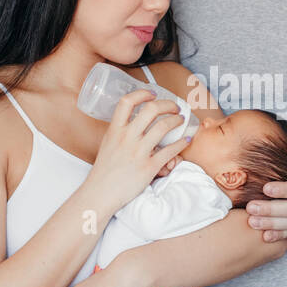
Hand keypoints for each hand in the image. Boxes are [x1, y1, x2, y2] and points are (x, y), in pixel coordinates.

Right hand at [82, 89, 191, 213]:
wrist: (100, 193)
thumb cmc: (104, 170)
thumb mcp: (107, 144)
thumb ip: (120, 132)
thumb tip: (134, 123)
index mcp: (114, 130)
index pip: (127, 102)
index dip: (142, 93)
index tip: (153, 93)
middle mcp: (126, 138)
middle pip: (151, 110)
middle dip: (167, 105)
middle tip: (175, 107)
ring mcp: (138, 152)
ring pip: (163, 127)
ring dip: (176, 120)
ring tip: (181, 120)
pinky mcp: (148, 167)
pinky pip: (170, 150)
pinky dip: (181, 143)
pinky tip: (186, 140)